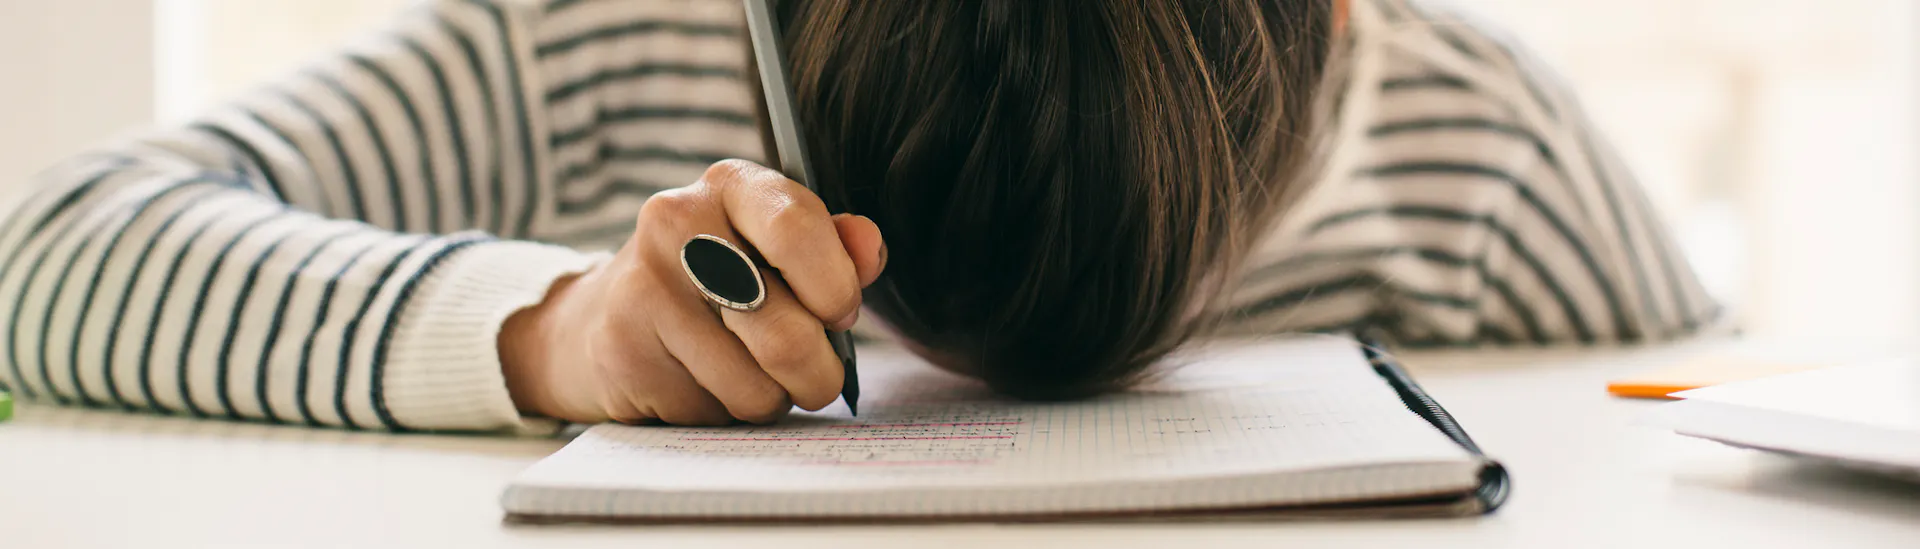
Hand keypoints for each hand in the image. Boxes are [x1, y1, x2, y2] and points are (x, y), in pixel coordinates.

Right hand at [499, 160, 885, 424]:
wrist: (601, 316)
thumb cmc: (715, 278)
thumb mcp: (774, 248)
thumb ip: (833, 247)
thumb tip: (870, 246)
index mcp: (730, 184)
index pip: (797, 229)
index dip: (836, 288)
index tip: (841, 313)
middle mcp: (678, 223)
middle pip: (787, 333)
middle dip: (818, 372)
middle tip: (815, 374)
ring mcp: (645, 287)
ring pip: (756, 388)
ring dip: (771, 398)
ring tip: (750, 373)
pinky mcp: (623, 349)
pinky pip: (712, 411)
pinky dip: (722, 411)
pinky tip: (699, 381)